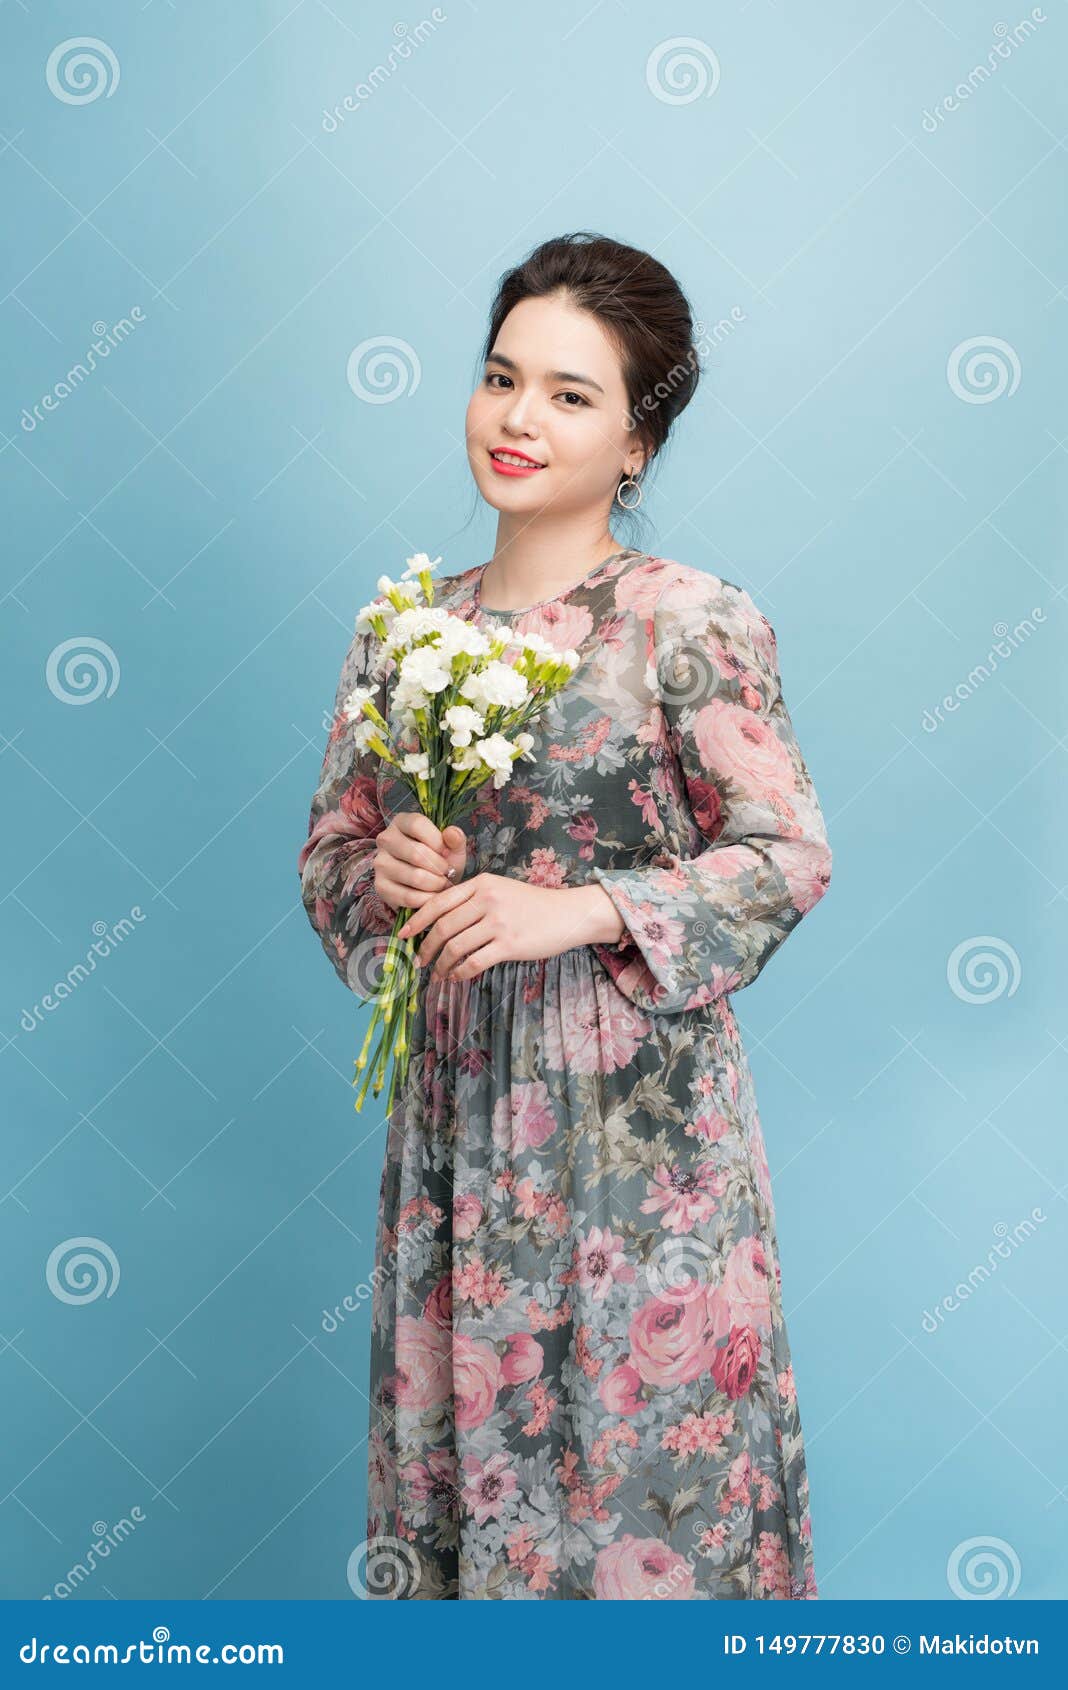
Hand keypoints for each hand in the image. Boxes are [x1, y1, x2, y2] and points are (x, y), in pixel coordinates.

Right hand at [373, 814, 467, 912]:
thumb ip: (456, 839)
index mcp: (401, 822)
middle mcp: (386, 839)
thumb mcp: (452, 848)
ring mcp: (380, 863)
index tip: (447, 853)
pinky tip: (432, 895)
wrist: (428, 885)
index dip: (437, 841)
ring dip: (436, 884)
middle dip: (439, 867)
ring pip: (415, 877)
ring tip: (441, 883)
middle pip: (416, 853)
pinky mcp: (380, 886)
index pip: (417, 825)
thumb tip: (452, 834)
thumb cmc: (440, 860)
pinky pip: (409, 897)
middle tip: (447, 873)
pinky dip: (427, 899)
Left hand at [397, 875, 611, 982]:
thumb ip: (472, 900)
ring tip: (438, 973)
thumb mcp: (500, 890)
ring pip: (455, 947)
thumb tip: (439, 921)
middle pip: (443, 926)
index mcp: (481, 884)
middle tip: (420, 960)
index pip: (438, 902)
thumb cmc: (532, 904)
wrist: (568, 914)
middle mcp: (487, 900)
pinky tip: (457, 977)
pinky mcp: (509, 944)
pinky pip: (474, 962)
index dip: (417, 920)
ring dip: (442, 964)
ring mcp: (499, 922)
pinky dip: (460, 973)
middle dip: (426, 947)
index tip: (404, 935)